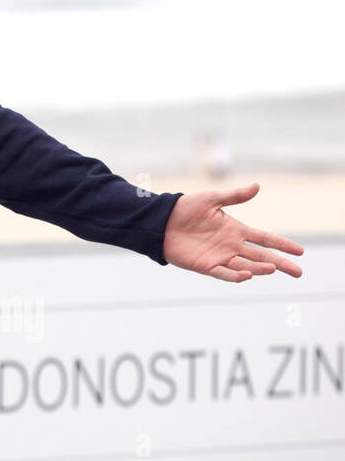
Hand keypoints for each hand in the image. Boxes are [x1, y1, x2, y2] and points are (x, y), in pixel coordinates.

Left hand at [162, 182, 303, 281]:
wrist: (160, 221)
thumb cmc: (185, 208)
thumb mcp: (211, 199)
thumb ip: (234, 196)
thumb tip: (257, 185)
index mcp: (235, 229)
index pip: (265, 238)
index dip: (282, 244)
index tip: (300, 251)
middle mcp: (231, 245)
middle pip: (261, 256)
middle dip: (280, 263)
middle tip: (298, 272)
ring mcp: (219, 257)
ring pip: (246, 265)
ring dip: (260, 268)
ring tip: (274, 268)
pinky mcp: (205, 266)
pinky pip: (224, 273)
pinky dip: (236, 275)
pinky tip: (248, 274)